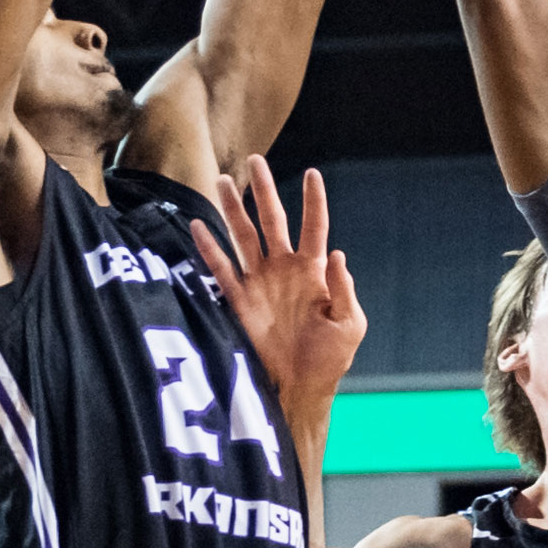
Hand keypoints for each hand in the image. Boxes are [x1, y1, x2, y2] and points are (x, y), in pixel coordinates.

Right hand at [191, 156, 364, 410]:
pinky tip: (198, 226)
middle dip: (263, 192)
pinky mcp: (239, 300)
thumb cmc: (331, 356)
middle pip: (271, 221)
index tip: (313, 173)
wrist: (301, 386)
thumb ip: (344, 290)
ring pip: (243, 236)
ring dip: (232, 210)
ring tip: (221, 180)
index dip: (314, 201)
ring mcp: (259, 282)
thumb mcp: (350, 324)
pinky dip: (209, 248)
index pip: (314, 226)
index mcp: (313, 270)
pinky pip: (221, 269)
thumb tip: (337, 254)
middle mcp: (283, 269)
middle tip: (254, 161)